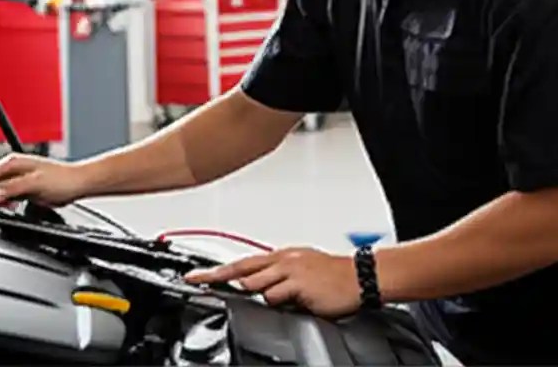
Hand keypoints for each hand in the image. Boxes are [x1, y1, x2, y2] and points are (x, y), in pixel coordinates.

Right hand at [0, 153, 88, 222]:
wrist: (80, 183)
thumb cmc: (63, 180)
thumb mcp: (34, 185)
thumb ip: (10, 189)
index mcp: (12, 164)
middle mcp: (13, 169)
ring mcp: (18, 178)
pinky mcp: (24, 187)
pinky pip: (4, 196)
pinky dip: (0, 204)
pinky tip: (4, 209)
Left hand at [185, 247, 361, 318]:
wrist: (360, 277)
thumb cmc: (334, 276)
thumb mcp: (302, 270)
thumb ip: (278, 278)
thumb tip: (257, 288)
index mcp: (281, 256)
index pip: (243, 262)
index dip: (218, 270)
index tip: (197, 275)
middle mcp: (282, 260)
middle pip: (241, 268)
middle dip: (216, 275)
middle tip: (197, 280)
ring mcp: (289, 270)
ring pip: (256, 283)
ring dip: (259, 292)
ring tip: (286, 294)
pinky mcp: (298, 283)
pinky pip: (275, 296)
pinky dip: (278, 301)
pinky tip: (297, 299)